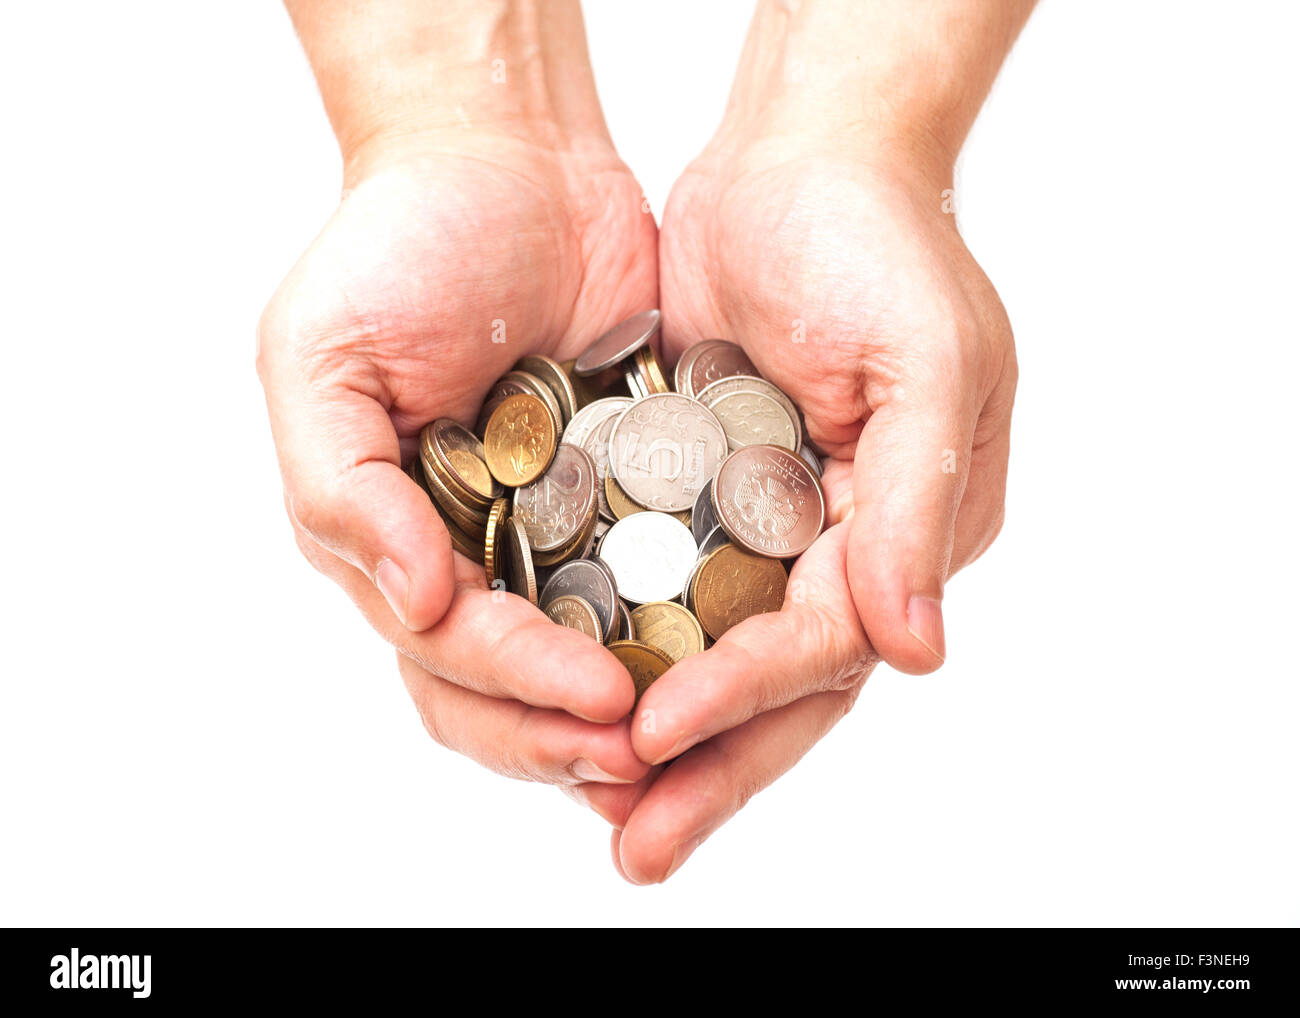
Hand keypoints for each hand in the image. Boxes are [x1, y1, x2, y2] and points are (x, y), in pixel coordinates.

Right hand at [259, 0, 656, 790]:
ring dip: (632, 713)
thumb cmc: (398, 247)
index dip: (520, 691)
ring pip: (587, 658)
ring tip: (692, 738)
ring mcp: (555, 531)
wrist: (510, 159)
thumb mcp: (322, 356)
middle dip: (570, 738)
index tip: (601, 701)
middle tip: (647, 757)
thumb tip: (411, 602)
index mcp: (394, 541)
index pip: (449, 656)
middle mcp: (474, 555)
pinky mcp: (634, 494)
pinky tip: (734, 658)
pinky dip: (687, 628)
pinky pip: (661, 579)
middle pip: (511, 692)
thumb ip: (343, 488)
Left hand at [581, 0, 1021, 880]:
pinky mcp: (700, 493)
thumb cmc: (879, 244)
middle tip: (637, 851)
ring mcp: (766, 526)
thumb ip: (914, 506)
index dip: (742, 696)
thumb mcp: (927, 360)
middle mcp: (839, 546)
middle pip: (773, 684)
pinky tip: (570, 696)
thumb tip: (916, 654)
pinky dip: (625, 645)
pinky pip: (660, 587)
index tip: (655, 733)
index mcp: (905, 529)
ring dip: (659, 733)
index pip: (823, 644)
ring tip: (596, 808)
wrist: (801, 161)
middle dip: (706, 770)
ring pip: (710, 654)